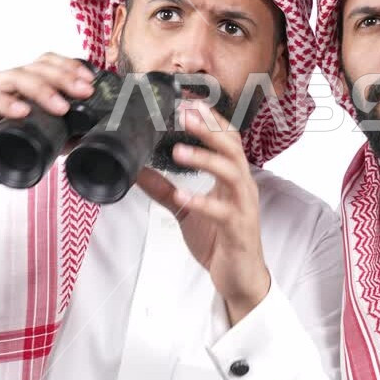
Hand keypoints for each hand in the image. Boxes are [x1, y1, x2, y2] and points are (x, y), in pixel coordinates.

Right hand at [0, 52, 94, 196]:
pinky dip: (6, 103)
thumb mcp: (31, 143)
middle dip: (64, 77)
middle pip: (36, 67)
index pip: (46, 64)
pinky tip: (22, 111)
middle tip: (84, 92)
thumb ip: (56, 137)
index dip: (69, 67)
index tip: (90, 81)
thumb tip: (84, 138)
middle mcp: (3, 83)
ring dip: (42, 89)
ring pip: (15, 78)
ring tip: (61, 106)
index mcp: (20, 87)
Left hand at [136, 101, 270, 323]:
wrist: (240, 278)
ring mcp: (243, 206)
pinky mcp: (237, 228)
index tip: (189, 101)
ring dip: (206, 158)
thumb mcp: (186, 211)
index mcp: (233, 177)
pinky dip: (201, 202)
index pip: (228, 139)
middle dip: (210, 128)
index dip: (211, 118)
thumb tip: (136, 171)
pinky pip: (221, 212)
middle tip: (185, 112)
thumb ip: (164, 190)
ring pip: (232, 172)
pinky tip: (182, 196)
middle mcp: (242, 186)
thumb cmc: (220, 240)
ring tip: (179, 150)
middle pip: (232, 147)